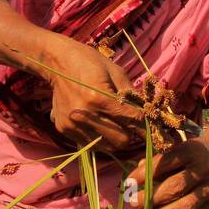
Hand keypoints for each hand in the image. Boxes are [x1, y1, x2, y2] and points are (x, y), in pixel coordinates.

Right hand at [41, 35, 148, 154]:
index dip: (145, 124)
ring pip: (106, 147)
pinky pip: (90, 144)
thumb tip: (147, 113)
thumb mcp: (115, 71)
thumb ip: (131, 94)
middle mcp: (84, 114)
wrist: (56, 62)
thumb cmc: (89, 62)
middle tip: (131, 125)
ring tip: (114, 125)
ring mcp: (72, 124)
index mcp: (98, 97)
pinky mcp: (63, 129)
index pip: (131, 120)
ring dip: (114, 138)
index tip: (151, 127)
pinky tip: (97, 123)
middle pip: (120, 141)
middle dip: (130, 134)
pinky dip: (98, 137)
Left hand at [126, 128, 208, 208]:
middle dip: (151, 197)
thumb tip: (134, 180)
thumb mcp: (173, 149)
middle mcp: (205, 170)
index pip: (165, 163)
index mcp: (192, 151)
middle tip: (133, 202)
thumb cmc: (188, 152)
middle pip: (176, 187)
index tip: (128, 183)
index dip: (145, 174)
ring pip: (185, 205)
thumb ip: (154, 162)